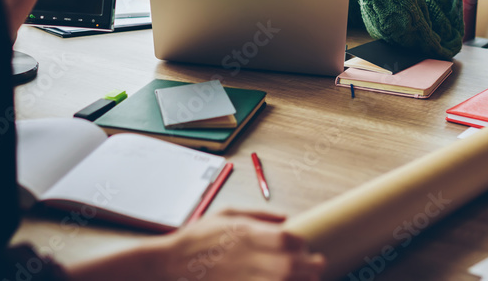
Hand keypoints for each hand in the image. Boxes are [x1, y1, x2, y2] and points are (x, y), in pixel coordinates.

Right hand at [159, 209, 323, 280]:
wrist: (168, 264)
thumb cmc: (196, 238)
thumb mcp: (225, 214)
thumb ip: (258, 214)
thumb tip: (286, 217)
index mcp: (245, 233)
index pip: (287, 239)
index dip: (301, 244)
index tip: (305, 247)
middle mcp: (246, 256)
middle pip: (290, 263)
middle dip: (309, 265)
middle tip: (319, 266)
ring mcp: (241, 277)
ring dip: (299, 280)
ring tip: (308, 279)